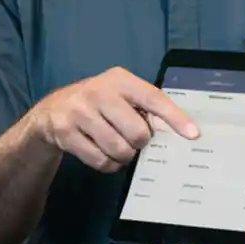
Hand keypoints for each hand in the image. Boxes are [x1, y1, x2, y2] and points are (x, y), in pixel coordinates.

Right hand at [33, 67, 198, 171]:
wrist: (51, 111)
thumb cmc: (97, 104)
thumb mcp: (118, 95)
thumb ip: (144, 107)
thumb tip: (178, 131)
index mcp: (118, 79)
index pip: (152, 97)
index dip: (174, 116)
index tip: (193, 134)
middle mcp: (98, 92)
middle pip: (138, 132)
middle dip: (139, 142)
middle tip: (133, 139)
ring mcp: (79, 112)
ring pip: (119, 150)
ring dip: (123, 156)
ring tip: (117, 147)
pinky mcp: (66, 132)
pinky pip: (100, 161)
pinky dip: (107, 164)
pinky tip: (102, 153)